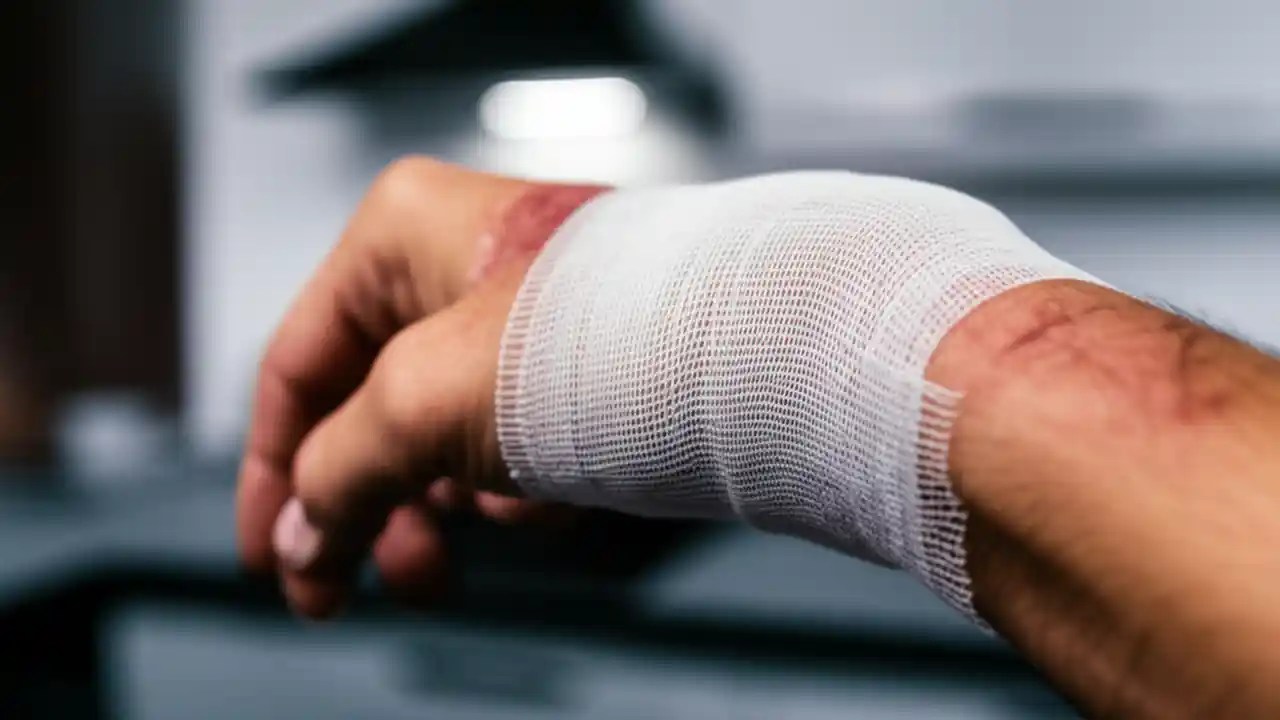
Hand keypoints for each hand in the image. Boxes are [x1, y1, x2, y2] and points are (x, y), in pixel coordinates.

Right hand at [236, 157, 601, 617]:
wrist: (737, 356)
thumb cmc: (590, 337)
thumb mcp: (416, 406)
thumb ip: (334, 476)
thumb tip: (303, 536)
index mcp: (400, 235)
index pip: (296, 365)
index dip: (269, 471)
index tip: (271, 553)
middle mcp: (455, 265)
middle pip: (367, 414)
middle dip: (365, 508)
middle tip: (350, 587)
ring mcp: (517, 320)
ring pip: (441, 441)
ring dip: (449, 508)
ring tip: (471, 544)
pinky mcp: (571, 368)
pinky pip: (512, 447)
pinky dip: (524, 489)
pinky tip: (556, 495)